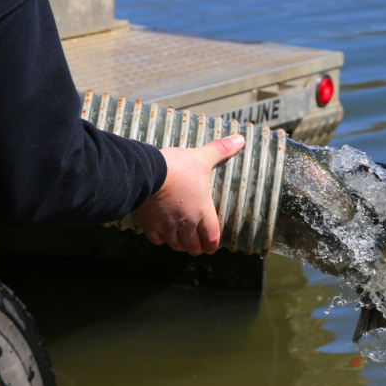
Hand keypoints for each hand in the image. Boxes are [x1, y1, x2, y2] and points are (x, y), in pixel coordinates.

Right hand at [132, 134, 244, 255]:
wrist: (145, 173)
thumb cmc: (176, 166)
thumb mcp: (201, 157)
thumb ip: (221, 150)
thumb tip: (241, 139)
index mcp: (202, 211)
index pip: (211, 238)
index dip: (212, 244)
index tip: (210, 246)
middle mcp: (186, 223)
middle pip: (193, 246)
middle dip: (196, 247)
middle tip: (196, 244)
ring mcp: (167, 226)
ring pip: (176, 245)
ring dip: (180, 245)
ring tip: (181, 241)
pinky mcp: (149, 225)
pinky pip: (157, 240)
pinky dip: (161, 240)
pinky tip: (163, 233)